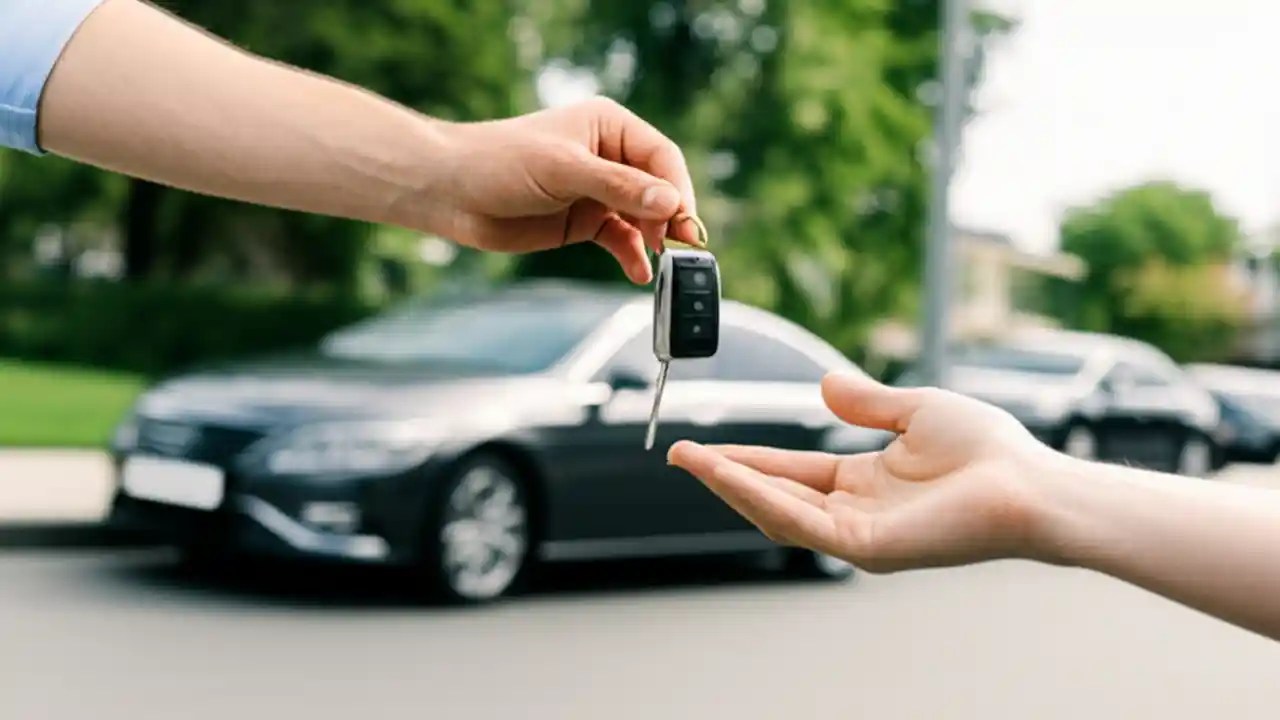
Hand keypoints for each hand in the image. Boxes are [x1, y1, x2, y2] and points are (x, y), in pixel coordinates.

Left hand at [426, 97, 701, 283]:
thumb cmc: (499, 162)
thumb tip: (670, 202)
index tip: (684, 222)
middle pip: (657, 188)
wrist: (450, 192)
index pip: (660, 156)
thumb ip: (618, 187)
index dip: (677, 189)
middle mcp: (608, 156)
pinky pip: (620, 239)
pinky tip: (639, 272)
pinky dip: (632, 255)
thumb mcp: (564, 170)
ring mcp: (596, 191)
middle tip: (681, 248)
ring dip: (654, 239)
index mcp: (608, 127)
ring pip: (642, 216)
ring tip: (663, 264)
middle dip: (670, 218)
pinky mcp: (582, 221)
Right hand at [669, 372, 1059, 571]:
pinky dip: (760, 496)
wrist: (1028, 481)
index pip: (791, 471)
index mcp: (864, 483)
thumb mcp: (915, 410)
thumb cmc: (988, 450)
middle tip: (679, 453)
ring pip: (778, 511)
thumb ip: (867, 402)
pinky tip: (730, 473)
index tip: (706, 444)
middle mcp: (855, 513)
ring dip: (731, 484)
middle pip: (774, 494)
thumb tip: (824, 385)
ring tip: (690, 459)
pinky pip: (800, 522)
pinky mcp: (866, 547)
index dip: (747, 457)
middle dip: (725, 474)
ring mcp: (858, 535)